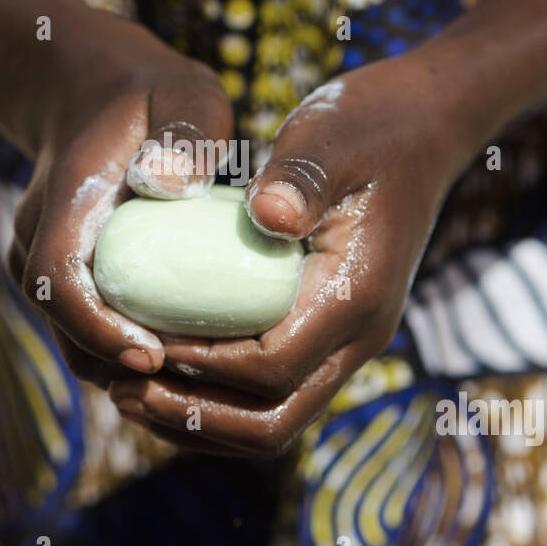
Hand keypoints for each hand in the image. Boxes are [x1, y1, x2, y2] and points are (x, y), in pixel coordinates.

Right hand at [6, 17, 233, 387]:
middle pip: (64, 327)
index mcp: (65, 202)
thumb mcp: (185, 95)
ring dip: (126, 367)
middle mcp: (38, 240)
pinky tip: (187, 359)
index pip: (58, 281)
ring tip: (197, 381)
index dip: (97, 328)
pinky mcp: (63, 281)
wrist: (100, 95)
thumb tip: (171, 185)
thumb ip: (187, 133)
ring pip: (74, 340)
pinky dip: (128, 352)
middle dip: (121, 365)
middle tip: (194, 386)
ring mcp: (44, 264)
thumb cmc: (156, 97)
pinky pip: (88, 331)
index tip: (153, 355)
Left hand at [107, 54, 473, 455]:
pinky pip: (273, 394)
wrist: (424, 127)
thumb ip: (300, 178)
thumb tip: (267, 214)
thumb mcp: (328, 136)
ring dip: (202, 421)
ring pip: (273, 420)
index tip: (140, 343)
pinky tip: (167, 372)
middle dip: (194, 418)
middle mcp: (357, 336)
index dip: (201, 369)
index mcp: (355, 295)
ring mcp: (346, 341)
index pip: (272, 369)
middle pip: (273, 420)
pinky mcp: (328, 332)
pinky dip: (218, 400)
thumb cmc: (368, 124)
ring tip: (130, 394)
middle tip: (122, 391)